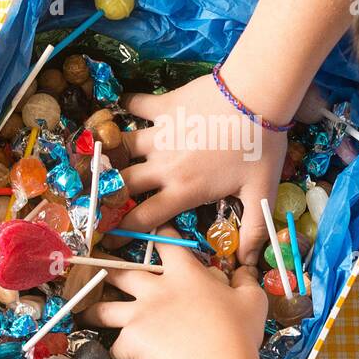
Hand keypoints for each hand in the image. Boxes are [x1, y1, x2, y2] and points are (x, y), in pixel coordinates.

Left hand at [77, 225, 268, 358]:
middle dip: (106, 265)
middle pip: (123, 271)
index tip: (153, 227)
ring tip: (82, 309)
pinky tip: (118, 354)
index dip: (159, 232)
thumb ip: (245, 282)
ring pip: (105, 307)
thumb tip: (246, 270)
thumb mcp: (252, 300)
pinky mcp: (132, 339)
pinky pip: (117, 344)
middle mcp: (156, 288)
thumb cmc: (237, 329)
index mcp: (185, 273)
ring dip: (93, 308)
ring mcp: (139, 313)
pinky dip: (118, 349)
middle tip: (94, 261)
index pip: (167, 243)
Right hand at [116, 73, 287, 262]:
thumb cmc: (259, 147)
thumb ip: (254, 230)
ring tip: (103, 157)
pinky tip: (122, 106)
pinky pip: (136, 104)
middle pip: (124, 184)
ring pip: (122, 147)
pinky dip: (127, 105)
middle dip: (108, 195)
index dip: (124, 231)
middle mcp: (163, 165)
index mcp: (183, 189)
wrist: (255, 96)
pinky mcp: (163, 106)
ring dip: (112, 153)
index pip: (144, 217)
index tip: (110, 239)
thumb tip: (249, 262)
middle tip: (98, 199)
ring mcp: (159, 133)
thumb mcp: (261, 192)